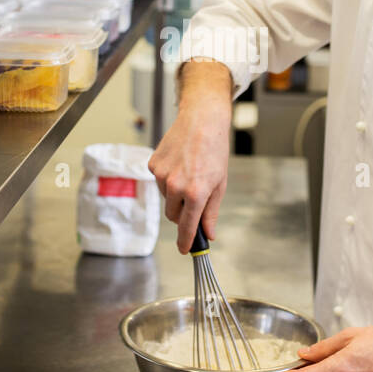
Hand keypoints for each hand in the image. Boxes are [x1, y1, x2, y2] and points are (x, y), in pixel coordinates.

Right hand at [148, 60, 232, 252]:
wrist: (201, 121)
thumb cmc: (214, 151)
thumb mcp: (219, 185)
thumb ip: (211, 212)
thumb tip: (209, 233)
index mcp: (196, 193)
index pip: (187, 227)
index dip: (185, 242)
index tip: (184, 250)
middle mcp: (176, 186)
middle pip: (173, 215)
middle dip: (182, 214)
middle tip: (194, 199)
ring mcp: (161, 176)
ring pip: (166, 198)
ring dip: (175, 194)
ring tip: (189, 173)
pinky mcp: (152, 165)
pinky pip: (159, 182)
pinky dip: (168, 179)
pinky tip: (179, 164)